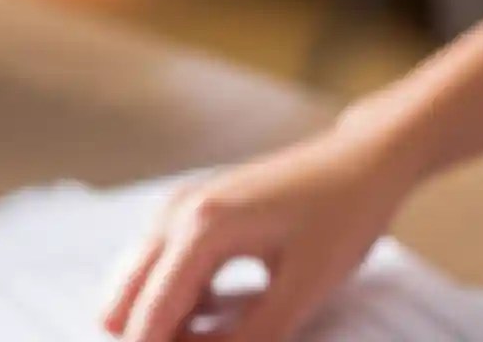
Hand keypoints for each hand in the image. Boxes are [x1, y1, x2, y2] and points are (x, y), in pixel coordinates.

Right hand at [101, 107, 426, 341]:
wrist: (360, 160)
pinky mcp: (189, 207)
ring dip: (161, 319)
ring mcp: (178, 205)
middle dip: (148, 337)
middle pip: (122, 297)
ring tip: (213, 339)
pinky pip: (157, 263)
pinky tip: (215, 312)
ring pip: (134, 280)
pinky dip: (173, 297)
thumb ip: (252, 336)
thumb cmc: (342, 218)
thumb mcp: (304, 288)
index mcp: (202, 228)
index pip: (151, 312)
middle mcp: (176, 212)